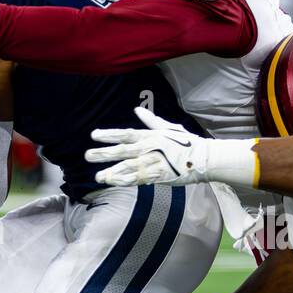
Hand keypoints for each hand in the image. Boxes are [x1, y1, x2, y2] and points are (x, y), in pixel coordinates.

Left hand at [87, 107, 212, 185]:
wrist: (205, 158)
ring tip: (98, 176)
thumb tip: (137, 109)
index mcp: (150, 136)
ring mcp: (155, 161)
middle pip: (123, 150)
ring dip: (113, 171)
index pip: (125, 134)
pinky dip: (127, 180)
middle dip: (104, 153)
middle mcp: (150, 147)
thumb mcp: (169, 127)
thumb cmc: (188, 143)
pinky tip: (116, 183)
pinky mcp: (161, 174)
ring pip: (130, 166)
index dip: (109, 134)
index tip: (93, 135)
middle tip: (87, 155)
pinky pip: (141, 178)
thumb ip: (151, 121)